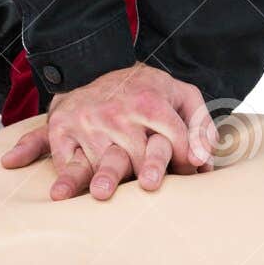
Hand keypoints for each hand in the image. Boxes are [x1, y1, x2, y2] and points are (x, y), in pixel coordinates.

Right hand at [0, 62, 217, 200]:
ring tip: (102, 194)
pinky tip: (61, 193)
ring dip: (105, 179)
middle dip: (148, 168)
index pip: (174, 135)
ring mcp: (88, 121)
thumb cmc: (146, 91)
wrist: (94, 70)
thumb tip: (202, 162)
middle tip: (150, 185)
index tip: (189, 171)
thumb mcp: (179, 95)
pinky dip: (65, 176)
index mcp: (149, 100)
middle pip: (137, 151)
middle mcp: (117, 111)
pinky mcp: (61, 129)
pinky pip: (65, 158)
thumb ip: (200, 125)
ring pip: (102, 160)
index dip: (185, 157)